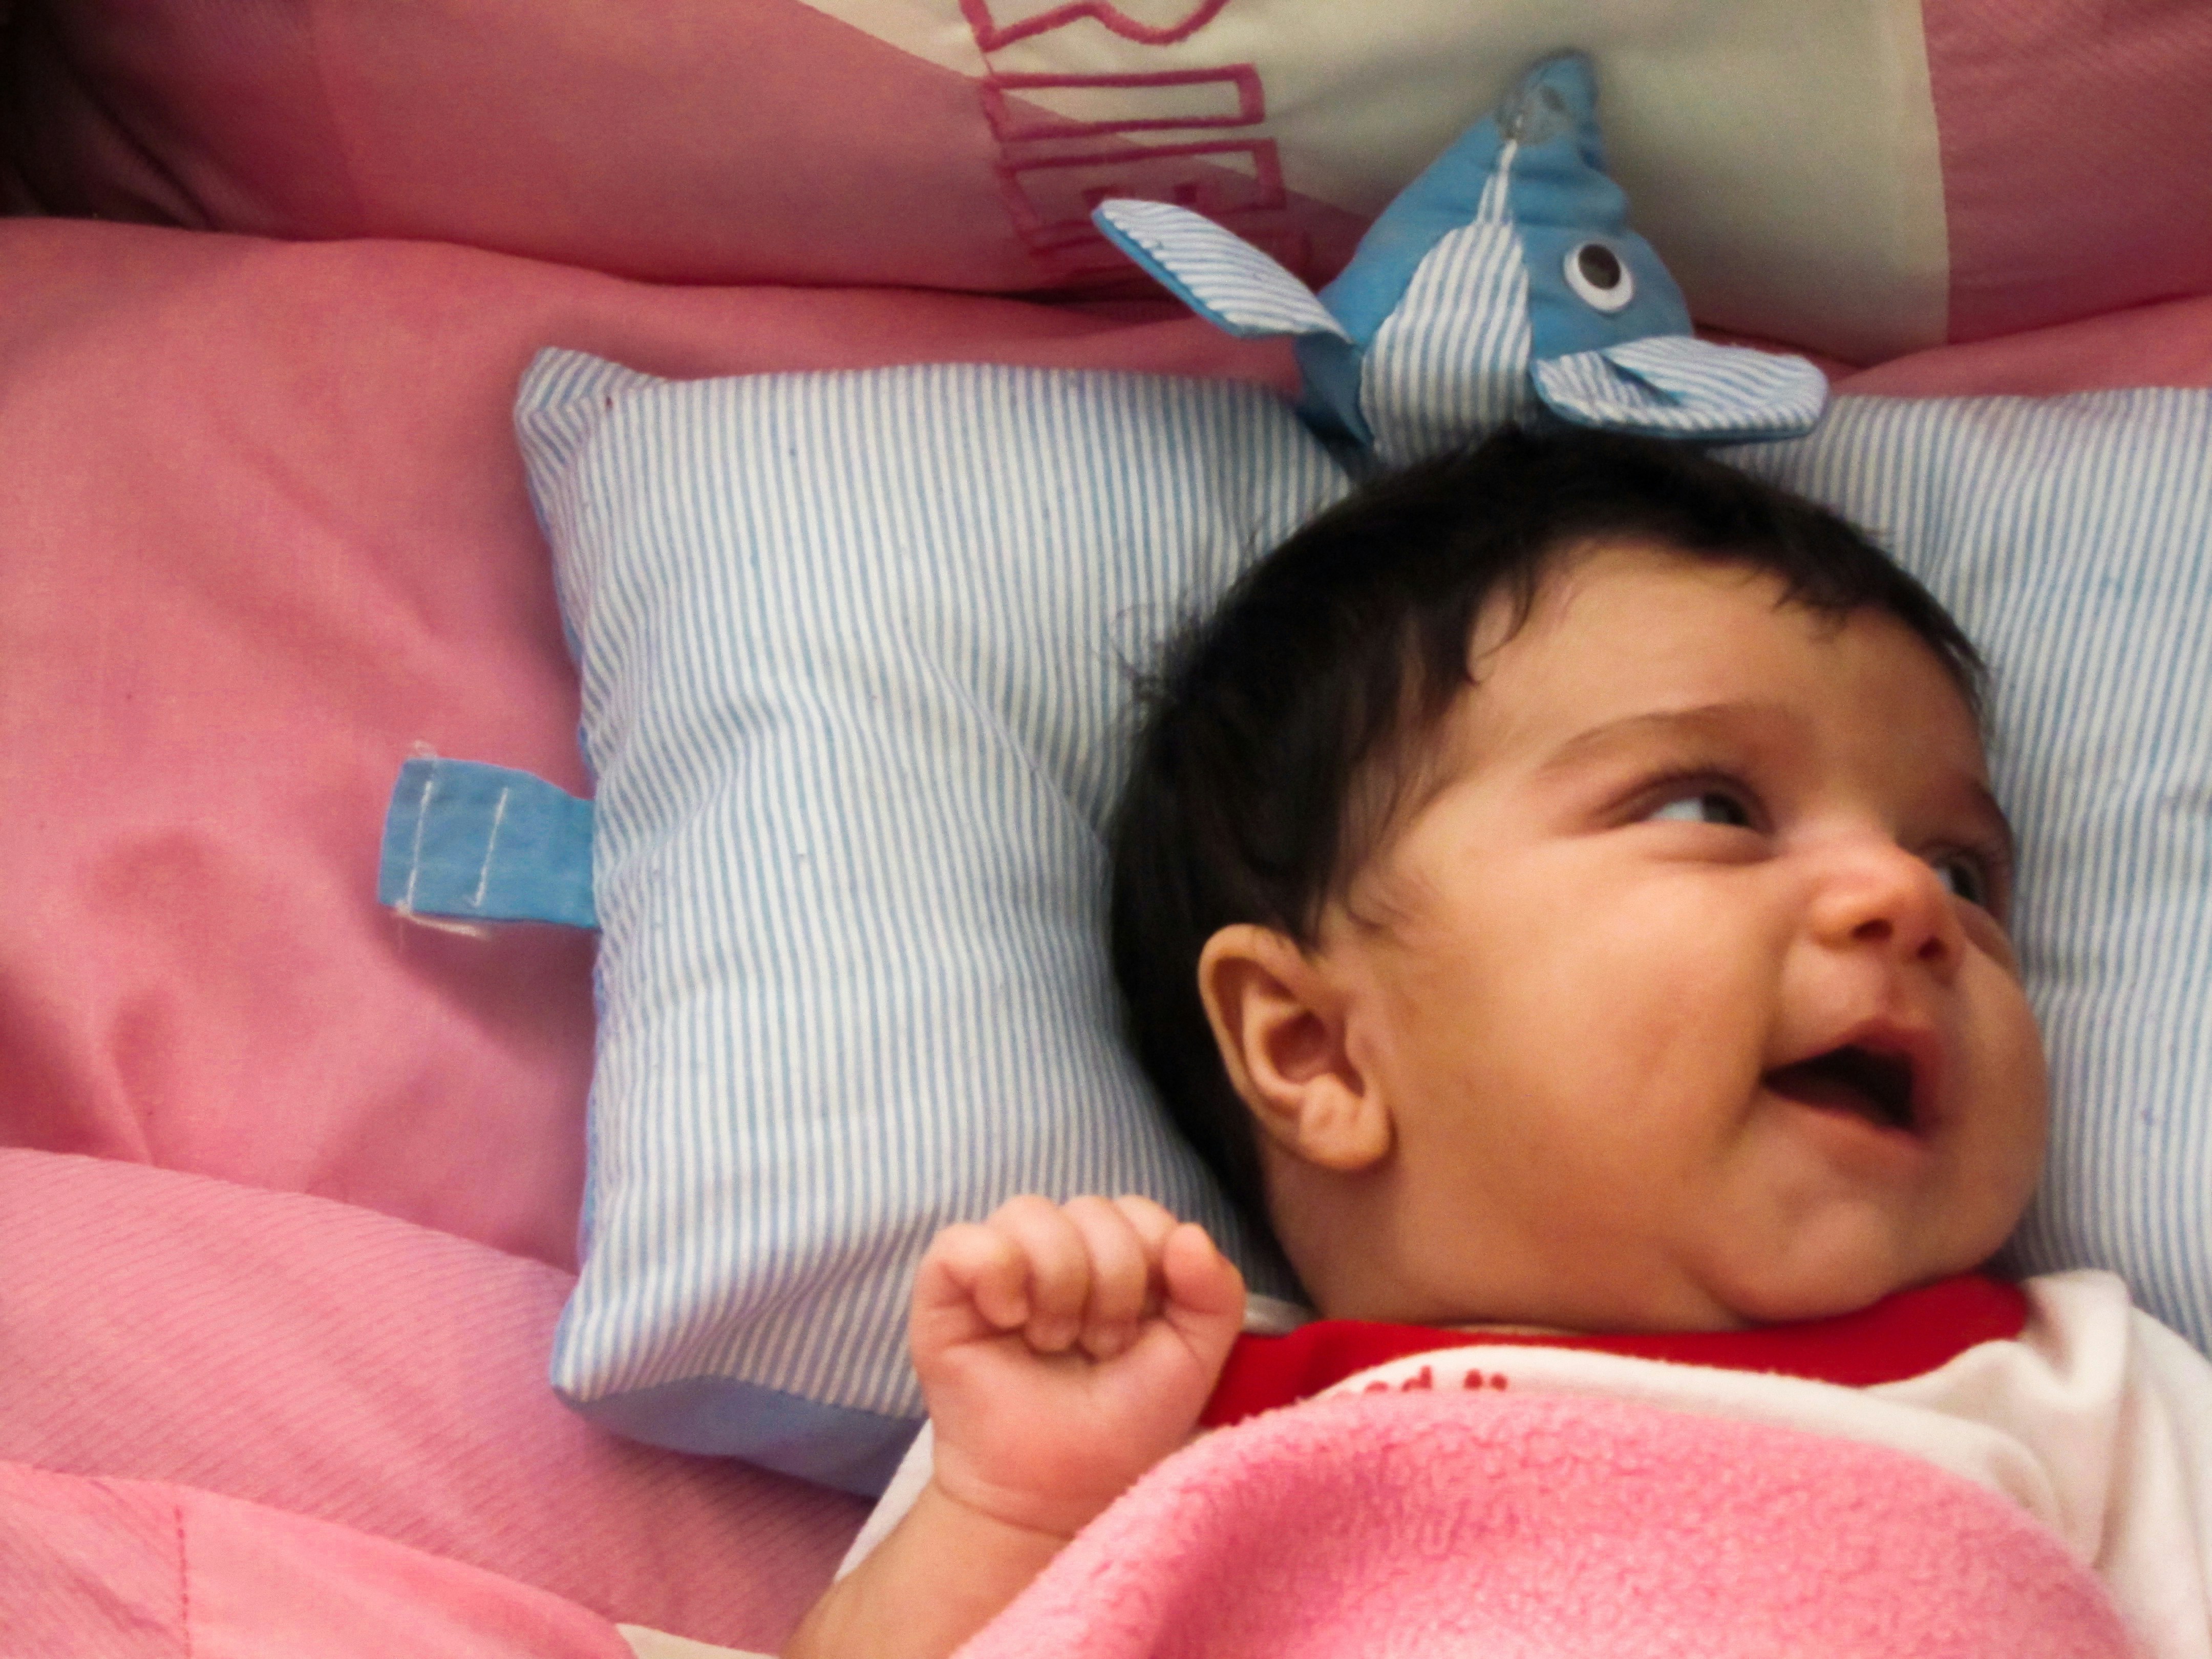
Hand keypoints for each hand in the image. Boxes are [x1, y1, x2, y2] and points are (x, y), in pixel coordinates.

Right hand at [911, 1194, 1244, 1539]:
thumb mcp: (1194, 1359)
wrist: (1055, 1490)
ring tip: (1052, 1343)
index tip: (1137, 1334)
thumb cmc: (1122, 1423)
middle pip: (1091, 1208)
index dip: (1150, 1266)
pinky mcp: (943, 1285)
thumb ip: (1217, 1292)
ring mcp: (998, 1262)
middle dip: (1110, 1286)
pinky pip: (963, 1241)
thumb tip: (1187, 1234)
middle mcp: (1056, 1246)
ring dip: (1057, 1286)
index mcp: (1115, 1253)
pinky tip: (1007, 1322)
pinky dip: (995, 1276)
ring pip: (1029, 1211)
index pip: (1139, 1210)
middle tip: (1097, 1349)